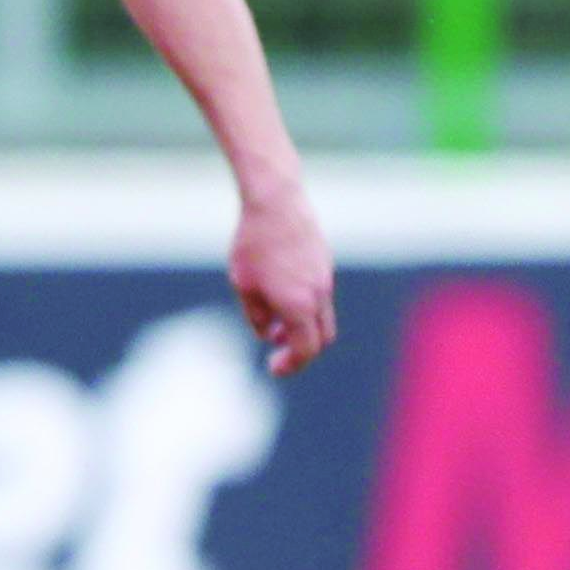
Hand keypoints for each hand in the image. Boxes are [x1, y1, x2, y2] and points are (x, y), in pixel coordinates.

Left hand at [230, 186, 337, 376]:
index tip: (273, 368)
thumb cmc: (254, 243)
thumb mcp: (244, 285)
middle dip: (301, 350)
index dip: (290, 365)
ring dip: (303, 326)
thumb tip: (268, 333)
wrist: (276, 201)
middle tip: (279, 350)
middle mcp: (319, 296)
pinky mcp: (324, 262)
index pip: (304, 351)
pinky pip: (321, 295)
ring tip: (275, 318)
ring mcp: (325, 278)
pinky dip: (307, 306)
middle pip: (321, 339)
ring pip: (322, 316)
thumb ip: (257, 315)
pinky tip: (282, 291)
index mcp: (299, 306)